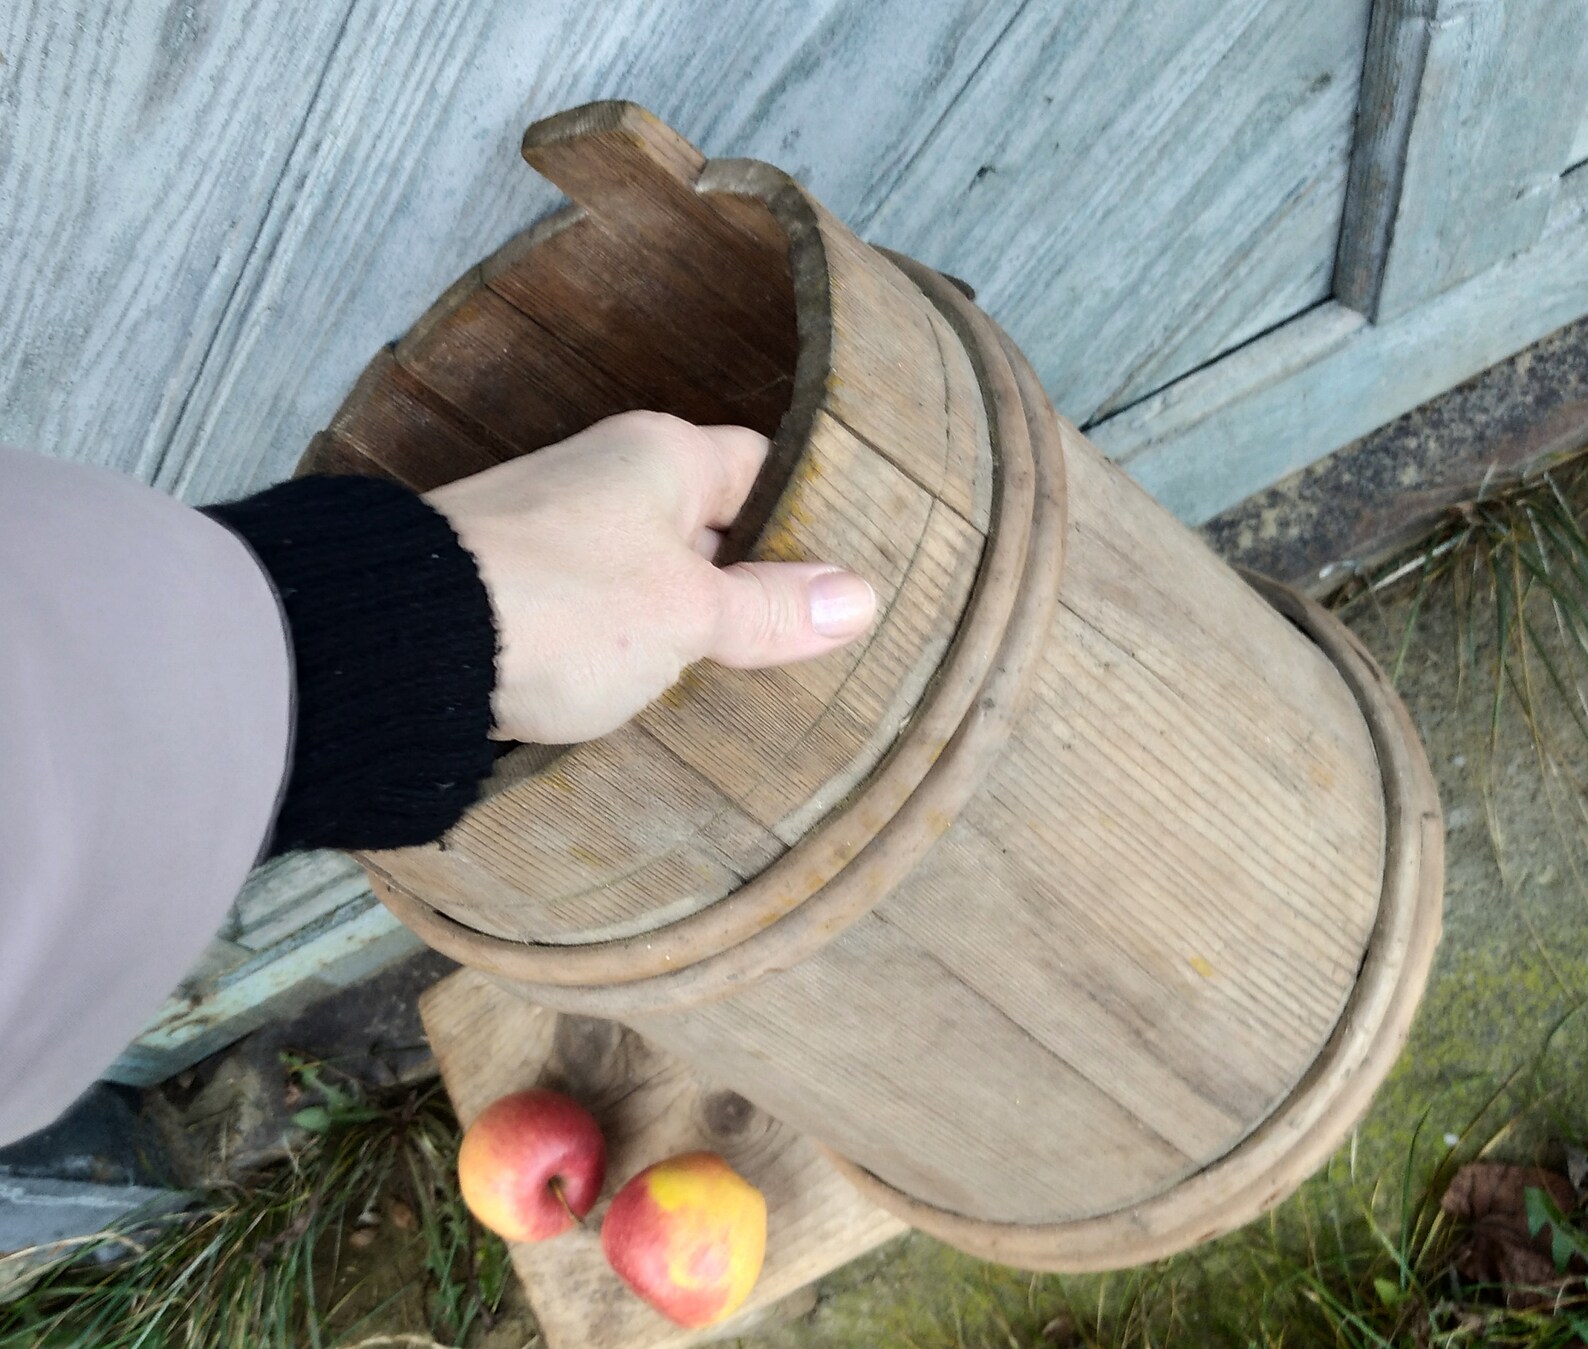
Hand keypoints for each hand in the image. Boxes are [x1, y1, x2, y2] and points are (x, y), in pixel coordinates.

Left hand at [424, 411, 876, 744]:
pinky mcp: (511, 586)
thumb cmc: (561, 605)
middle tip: (806, 645)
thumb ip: (770, 609)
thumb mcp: (688, 614)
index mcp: (662, 455)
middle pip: (706, 524)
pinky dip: (626, 642)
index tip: (846, 578)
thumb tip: (857, 598)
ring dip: (684, 621)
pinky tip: (649, 690)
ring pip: (647, 571)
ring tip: (740, 680)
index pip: (762, 467)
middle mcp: (605, 477)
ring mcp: (553, 531)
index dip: (809, 518)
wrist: (399, 642)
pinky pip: (595, 607)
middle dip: (750, 583)